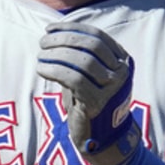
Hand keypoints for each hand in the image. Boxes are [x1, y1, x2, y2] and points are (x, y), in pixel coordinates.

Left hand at [35, 21, 138, 164]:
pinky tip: (42, 69)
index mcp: (123, 60)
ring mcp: (113, 88)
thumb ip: (79, 54)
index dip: (71, 29)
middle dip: (63, 39)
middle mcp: (123, 72)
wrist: (101, 136)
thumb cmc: (89, 100)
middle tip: (42, 42)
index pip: (96, 35)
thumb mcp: (88, 73)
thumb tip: (54, 32)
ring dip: (56, 54)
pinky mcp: (99, 102)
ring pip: (83, 61)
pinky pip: (74, 79)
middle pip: (91, 46)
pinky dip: (55, 70)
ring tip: (41, 56)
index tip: (50, 29)